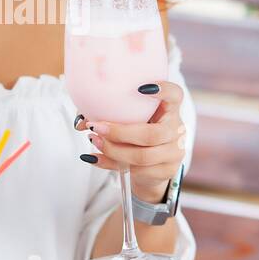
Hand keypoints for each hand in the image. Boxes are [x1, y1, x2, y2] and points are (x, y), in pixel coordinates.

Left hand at [76, 80, 186, 202]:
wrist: (152, 166)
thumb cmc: (138, 131)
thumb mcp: (129, 118)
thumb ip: (107, 113)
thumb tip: (81, 122)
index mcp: (170, 109)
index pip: (175, 95)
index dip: (163, 90)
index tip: (140, 88)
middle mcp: (176, 130)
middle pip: (152, 134)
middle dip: (120, 133)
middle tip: (95, 126)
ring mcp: (174, 152)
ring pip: (143, 156)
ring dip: (113, 150)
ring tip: (94, 141)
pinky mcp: (166, 171)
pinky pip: (137, 171)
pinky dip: (111, 164)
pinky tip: (95, 158)